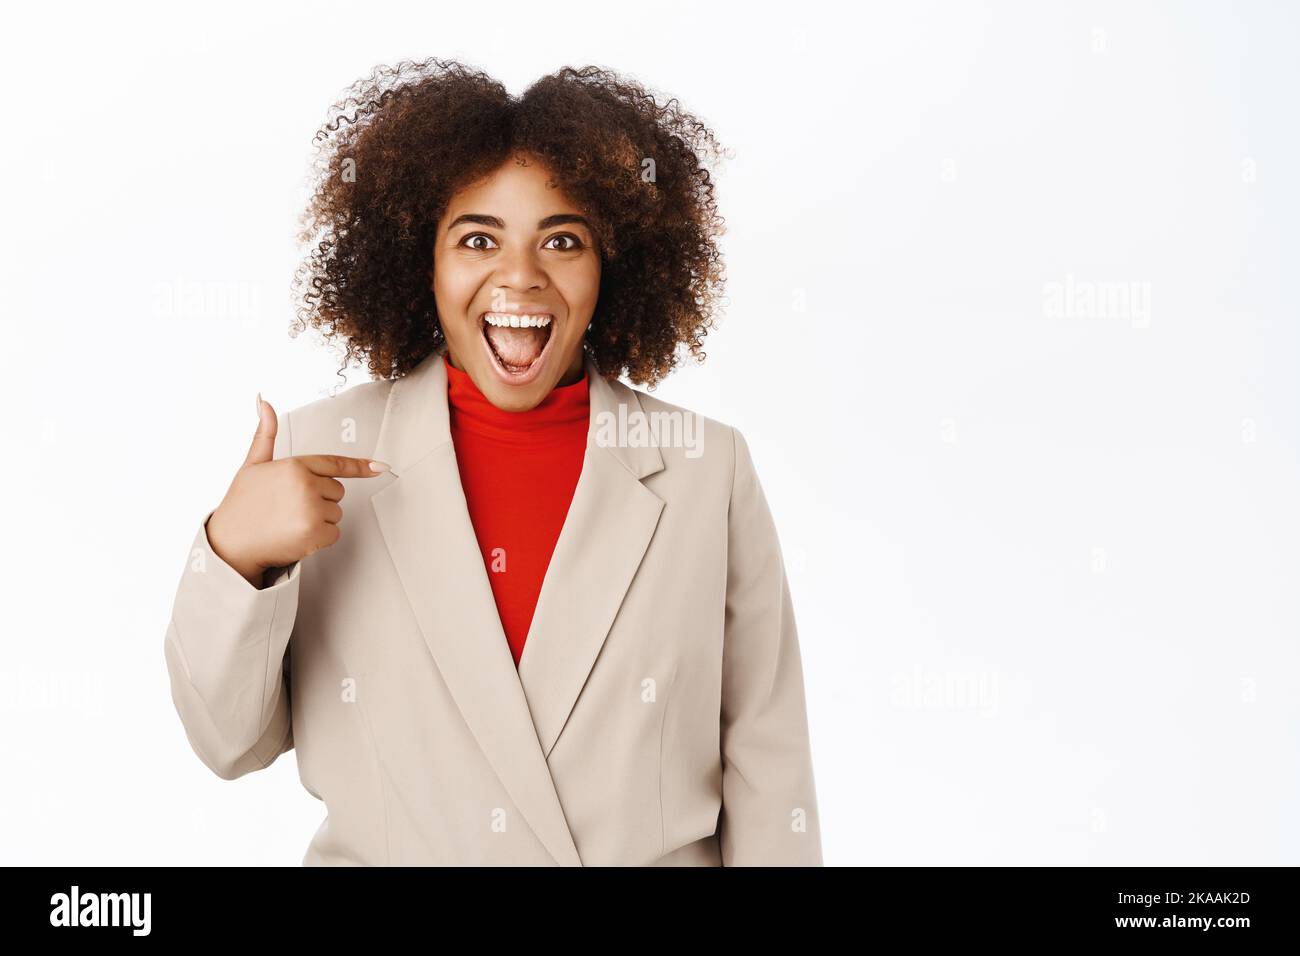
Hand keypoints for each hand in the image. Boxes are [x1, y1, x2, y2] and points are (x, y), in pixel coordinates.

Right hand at [205, 394, 389, 586]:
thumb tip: (264, 402)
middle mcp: (306, 485)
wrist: (229, 543)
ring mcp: (312, 510)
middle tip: (289, 506)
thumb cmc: (242, 504)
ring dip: (319, 519)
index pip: (335, 463)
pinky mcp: (315, 534)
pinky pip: (334, 534)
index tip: (380, 467)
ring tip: (288, 521)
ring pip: (336, 513)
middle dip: (320, 498)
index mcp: (294, 465)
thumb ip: (265, 433)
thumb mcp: (253, 464)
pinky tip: (295, 535)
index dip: (360, 466)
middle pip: (337, 491)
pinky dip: (319, 538)